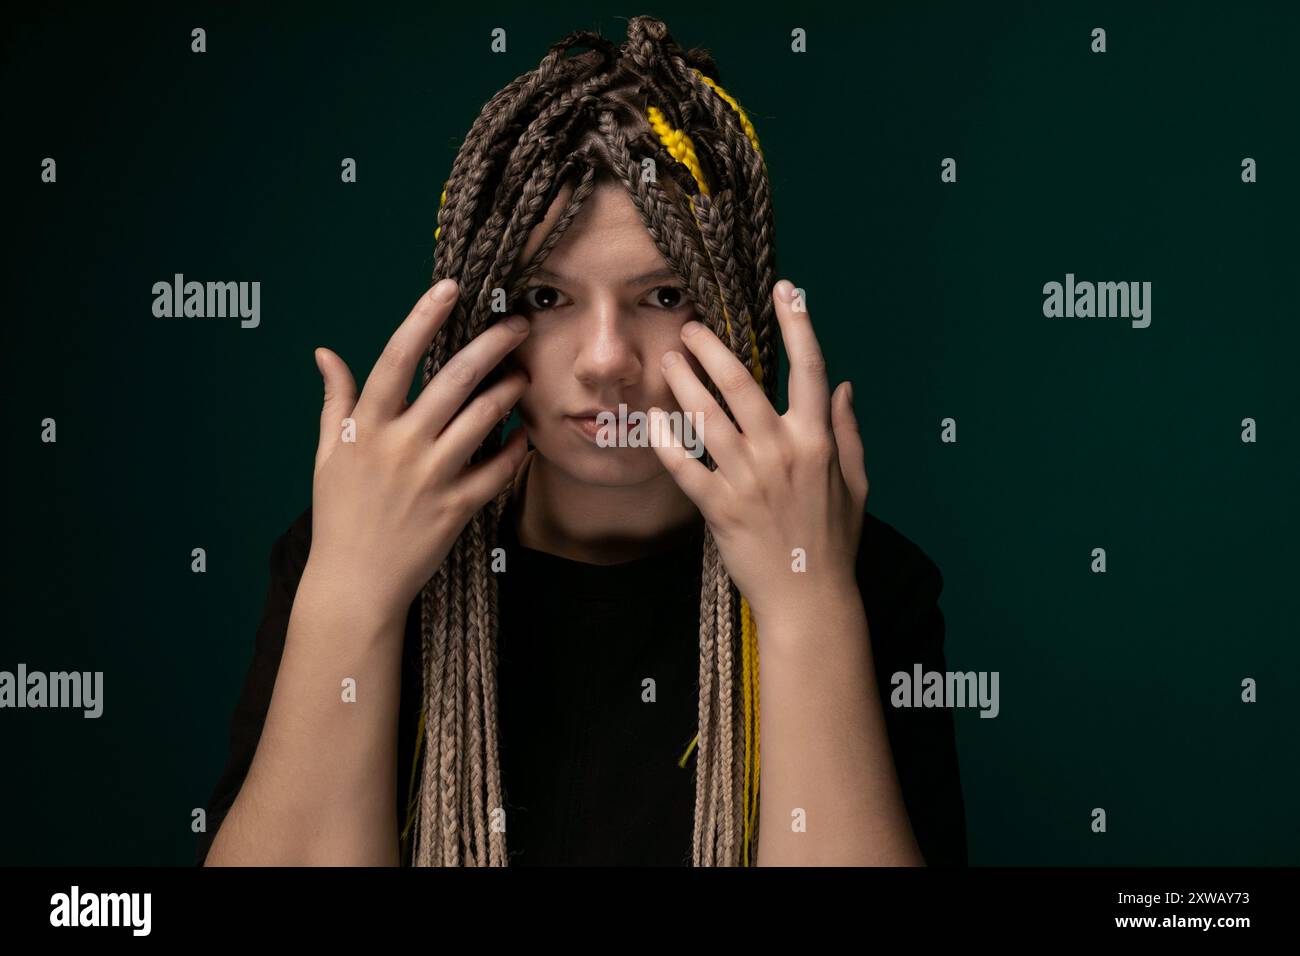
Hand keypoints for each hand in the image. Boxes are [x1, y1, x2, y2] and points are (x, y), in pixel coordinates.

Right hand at [308, 279, 531, 624]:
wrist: (355, 583)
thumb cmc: (341, 513)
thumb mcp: (328, 453)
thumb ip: (336, 400)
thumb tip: (326, 353)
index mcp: (366, 426)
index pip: (396, 358)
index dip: (423, 318)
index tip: (450, 287)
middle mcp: (400, 446)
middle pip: (454, 380)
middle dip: (492, 345)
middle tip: (519, 323)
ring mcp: (430, 477)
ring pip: (483, 420)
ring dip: (510, 392)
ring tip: (524, 376)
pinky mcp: (456, 509)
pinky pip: (497, 471)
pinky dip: (516, 452)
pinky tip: (525, 437)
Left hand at [648, 279, 868, 631]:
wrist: (810, 596)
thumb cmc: (834, 540)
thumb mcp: (856, 483)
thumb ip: (848, 431)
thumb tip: (844, 386)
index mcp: (817, 441)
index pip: (809, 369)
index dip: (798, 324)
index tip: (785, 289)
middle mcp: (781, 452)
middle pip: (741, 384)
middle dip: (712, 348)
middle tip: (690, 326)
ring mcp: (747, 479)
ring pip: (706, 417)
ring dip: (683, 382)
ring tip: (667, 359)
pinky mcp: (719, 507)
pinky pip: (685, 466)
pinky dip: (666, 440)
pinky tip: (651, 418)